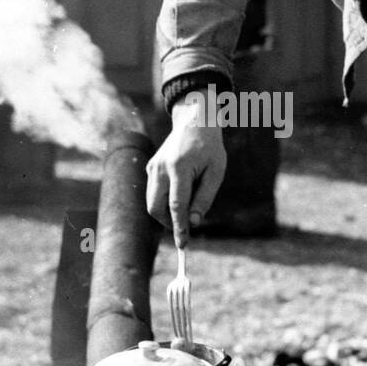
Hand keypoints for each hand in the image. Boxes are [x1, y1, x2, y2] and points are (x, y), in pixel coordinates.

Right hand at [145, 93, 227, 246]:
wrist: (194, 120)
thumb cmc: (210, 147)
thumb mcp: (216, 171)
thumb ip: (204, 197)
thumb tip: (194, 222)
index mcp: (179, 167)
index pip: (177, 205)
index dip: (179, 227)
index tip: (183, 245)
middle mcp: (161, 168)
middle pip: (156, 207)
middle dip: (169, 222)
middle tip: (184, 227)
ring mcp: (152, 167)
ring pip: (152, 201)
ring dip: (167, 211)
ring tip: (188, 201)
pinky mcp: (150, 167)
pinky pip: (154, 192)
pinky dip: (165, 200)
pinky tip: (181, 190)